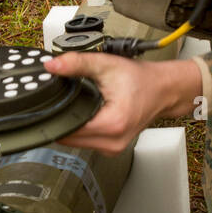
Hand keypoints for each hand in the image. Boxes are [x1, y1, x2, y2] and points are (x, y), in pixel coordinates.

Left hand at [42, 50, 203, 155]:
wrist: (163, 90)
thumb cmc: (141, 80)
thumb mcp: (107, 65)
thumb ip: (77, 64)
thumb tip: (52, 66)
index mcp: (112, 125)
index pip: (67, 129)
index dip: (54, 114)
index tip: (49, 102)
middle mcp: (112, 142)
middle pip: (68, 138)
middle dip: (61, 118)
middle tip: (62, 99)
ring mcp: (112, 148)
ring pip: (75, 142)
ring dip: (70, 125)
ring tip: (76, 105)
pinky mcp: (111, 148)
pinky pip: (85, 142)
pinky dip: (81, 129)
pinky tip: (85, 114)